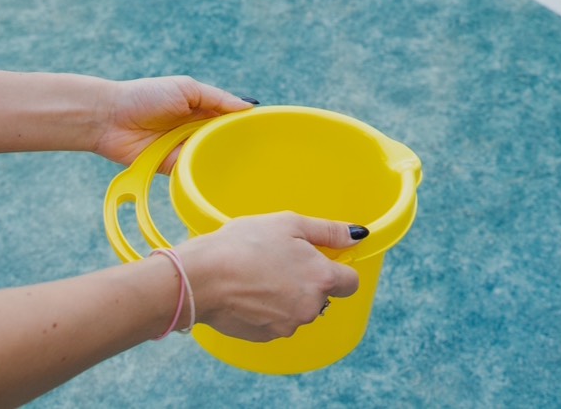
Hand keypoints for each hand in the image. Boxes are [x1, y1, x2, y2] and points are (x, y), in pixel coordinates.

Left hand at [91, 76, 252, 170]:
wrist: (110, 118)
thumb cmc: (146, 96)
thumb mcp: (187, 89)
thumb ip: (217, 98)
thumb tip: (248, 107)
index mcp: (199, 108)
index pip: (228, 117)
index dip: (244, 122)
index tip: (267, 129)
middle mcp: (193, 129)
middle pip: (221, 139)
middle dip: (236, 144)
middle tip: (261, 152)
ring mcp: (182, 148)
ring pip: (209, 156)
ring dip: (219, 158)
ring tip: (245, 165)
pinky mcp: (170, 167)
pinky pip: (191, 170)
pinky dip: (200, 170)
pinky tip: (216, 174)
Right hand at [180, 213, 364, 342]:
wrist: (202, 278)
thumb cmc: (244, 244)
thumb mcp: (290, 224)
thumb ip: (329, 231)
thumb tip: (359, 235)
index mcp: (321, 278)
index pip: (351, 283)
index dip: (339, 270)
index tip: (321, 260)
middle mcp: (310, 307)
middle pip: (321, 296)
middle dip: (307, 281)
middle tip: (279, 260)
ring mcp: (287, 326)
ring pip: (298, 310)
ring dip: (286, 297)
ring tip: (258, 275)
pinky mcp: (265, 337)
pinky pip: (275, 322)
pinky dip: (267, 310)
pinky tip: (248, 292)